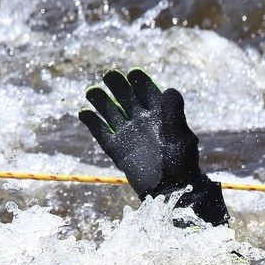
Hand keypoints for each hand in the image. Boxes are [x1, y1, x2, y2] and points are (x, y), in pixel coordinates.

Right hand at [79, 68, 201, 199]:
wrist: (171, 190)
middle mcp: (142, 122)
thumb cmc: (180, 164)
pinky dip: (92, 123)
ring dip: (101, 101)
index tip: (133, 74)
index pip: (147, 92)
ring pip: (111, 112)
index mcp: (159, 115)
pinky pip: (102, 133)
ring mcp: (128, 135)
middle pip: (126, 97)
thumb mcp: (180, 137)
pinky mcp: (117, 149)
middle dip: (117, 85)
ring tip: (92, 91)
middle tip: (109, 75)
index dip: (140, 82)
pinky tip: (84, 112)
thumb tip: (170, 89)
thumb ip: (174, 114)